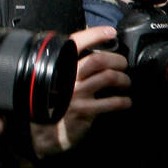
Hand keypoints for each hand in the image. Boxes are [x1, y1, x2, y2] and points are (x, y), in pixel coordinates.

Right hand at [30, 25, 131, 157]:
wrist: (42, 135)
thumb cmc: (52, 105)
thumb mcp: (56, 82)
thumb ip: (70, 67)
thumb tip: (94, 53)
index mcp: (58, 67)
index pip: (74, 43)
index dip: (94, 35)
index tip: (111, 32)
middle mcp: (65, 78)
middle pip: (97, 59)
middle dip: (117, 60)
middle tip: (123, 65)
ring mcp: (75, 94)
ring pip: (108, 77)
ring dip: (123, 79)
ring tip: (125, 83)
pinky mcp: (83, 111)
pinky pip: (112, 102)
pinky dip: (123, 101)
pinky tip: (126, 102)